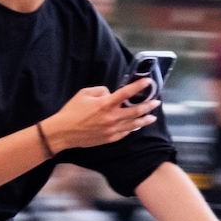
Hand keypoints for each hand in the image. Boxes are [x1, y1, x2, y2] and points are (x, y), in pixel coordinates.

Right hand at [45, 79, 159, 152]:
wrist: (64, 132)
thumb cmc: (72, 111)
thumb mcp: (84, 94)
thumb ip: (100, 91)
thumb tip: (110, 94)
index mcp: (105, 104)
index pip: (126, 93)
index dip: (139, 86)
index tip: (148, 82)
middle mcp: (111, 117)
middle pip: (135, 111)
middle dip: (148, 105)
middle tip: (156, 102)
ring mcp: (112, 130)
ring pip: (133, 124)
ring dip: (144, 119)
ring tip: (152, 116)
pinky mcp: (110, 138)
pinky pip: (125, 132)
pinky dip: (133, 128)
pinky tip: (138, 125)